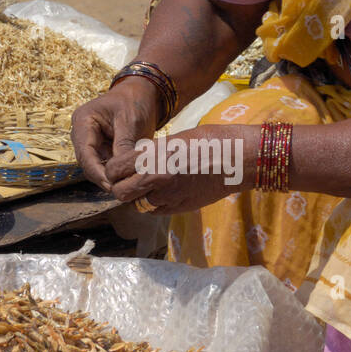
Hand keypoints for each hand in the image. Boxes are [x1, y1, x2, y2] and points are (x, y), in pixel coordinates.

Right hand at [71, 79, 159, 190]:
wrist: (143, 93)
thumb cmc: (135, 100)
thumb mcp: (130, 121)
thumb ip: (124, 144)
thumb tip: (121, 171)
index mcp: (83, 121)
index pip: (85, 152)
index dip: (96, 171)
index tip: (111, 184)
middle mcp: (82, 132)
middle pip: (87, 162)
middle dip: (102, 177)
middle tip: (119, 190)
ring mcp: (90, 141)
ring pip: (95, 166)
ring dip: (107, 177)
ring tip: (124, 188)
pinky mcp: (101, 148)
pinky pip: (104, 164)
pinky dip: (113, 173)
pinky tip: (125, 181)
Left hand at [105, 125, 258, 214]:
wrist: (237, 158)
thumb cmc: (209, 141)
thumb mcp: (173, 139)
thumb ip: (150, 153)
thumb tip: (134, 163)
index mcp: (152, 155)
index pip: (114, 169)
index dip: (114, 170)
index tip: (119, 169)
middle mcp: (155, 177)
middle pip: (120, 192)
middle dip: (121, 187)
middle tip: (129, 181)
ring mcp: (167, 196)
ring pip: (136, 205)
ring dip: (138, 198)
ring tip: (150, 187)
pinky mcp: (179, 208)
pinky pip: (154, 211)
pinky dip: (154, 205)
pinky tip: (165, 194)